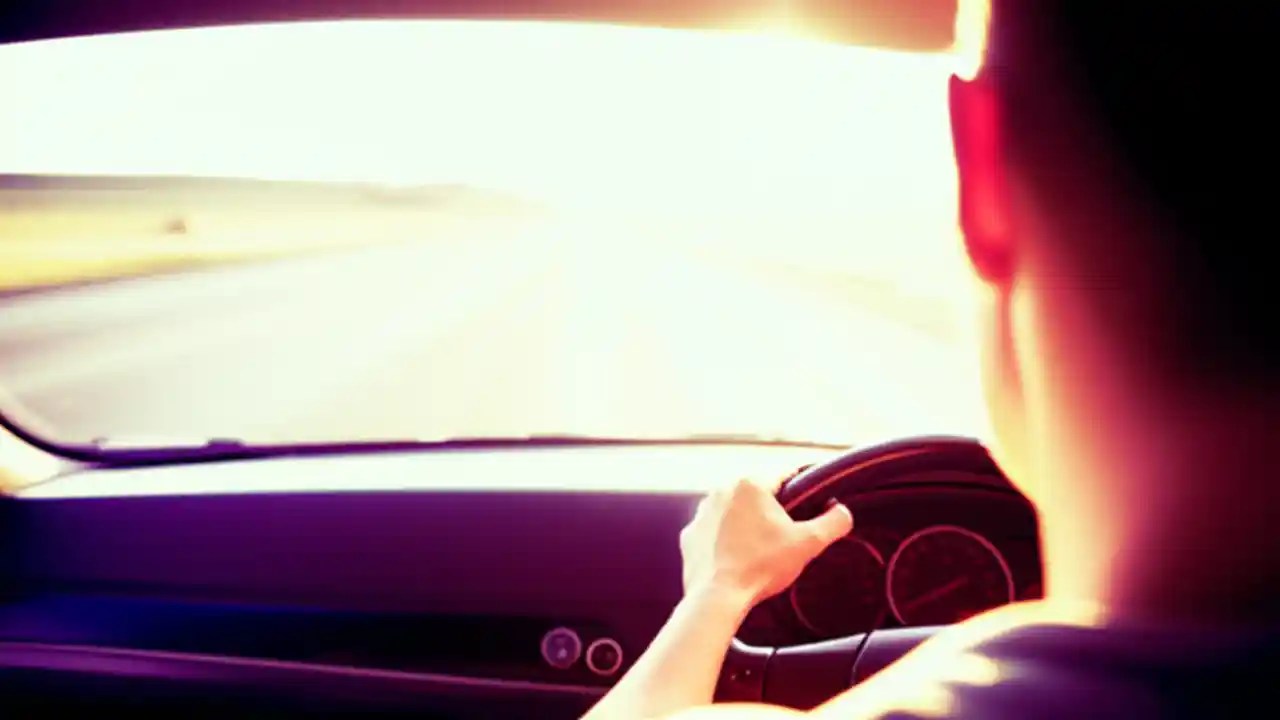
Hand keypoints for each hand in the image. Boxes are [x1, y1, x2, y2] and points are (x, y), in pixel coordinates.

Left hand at [679, 476, 853, 608]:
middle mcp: (721, 490)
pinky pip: (714, 530)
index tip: (814, 493)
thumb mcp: (807, 544)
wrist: (717, 597)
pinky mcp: (690, 535)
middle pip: (758, 492)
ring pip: (734, 509)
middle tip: (789, 530)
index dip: (804, 483)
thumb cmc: (761, 567)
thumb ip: (833, 522)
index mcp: (750, 484)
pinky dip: (726, 539)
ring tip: (763, 546)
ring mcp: (701, 513)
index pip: (785, 472)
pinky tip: (738, 555)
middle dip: (774, 506)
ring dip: (748, 521)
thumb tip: (842, 511)